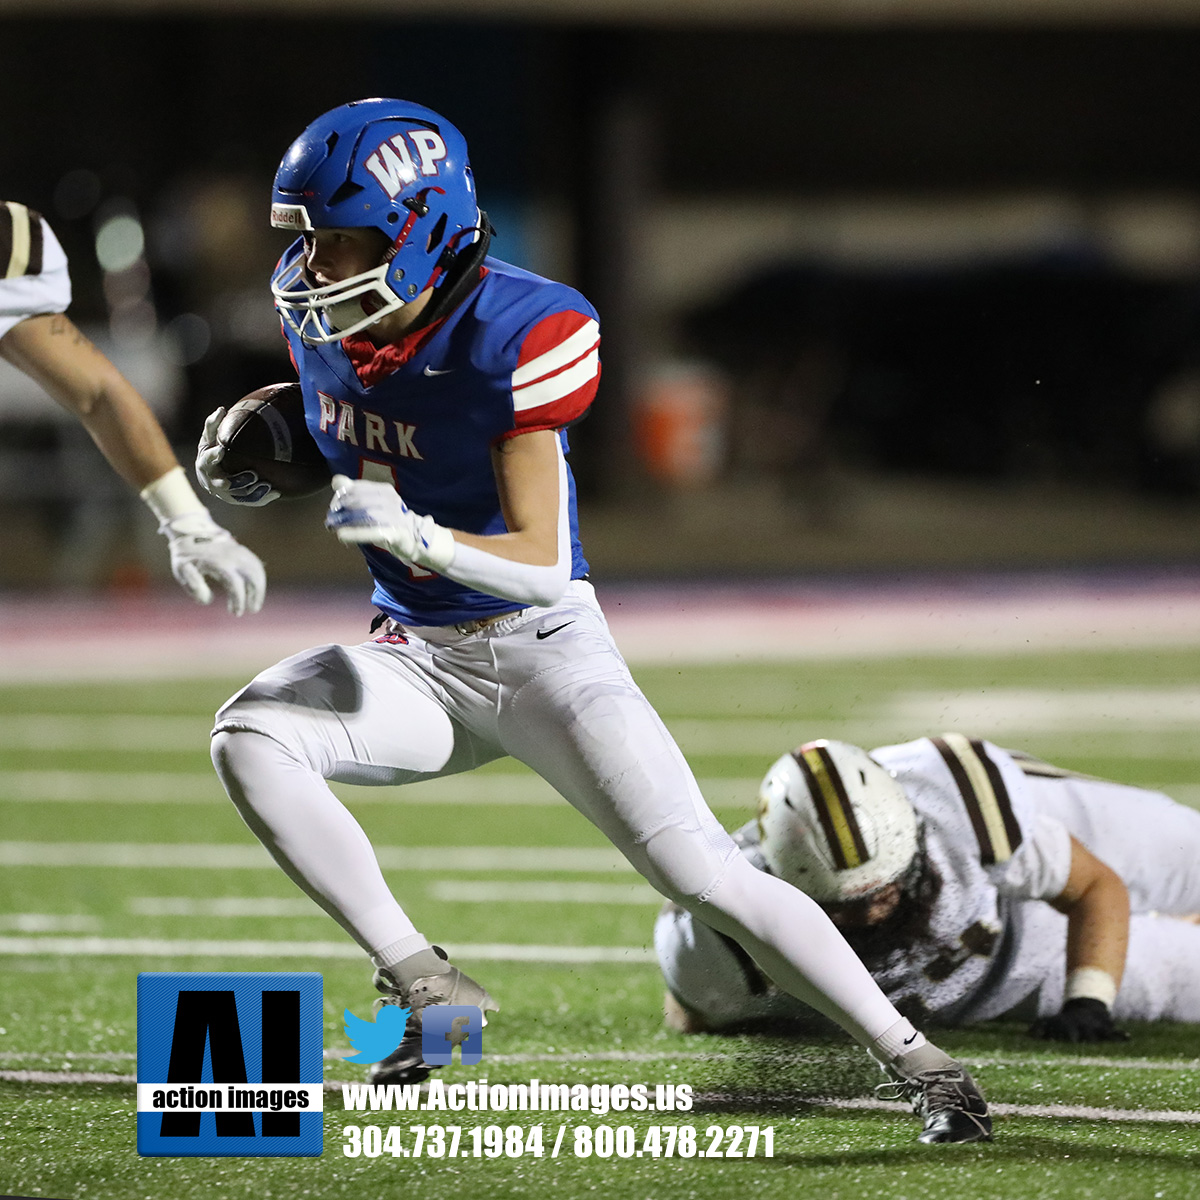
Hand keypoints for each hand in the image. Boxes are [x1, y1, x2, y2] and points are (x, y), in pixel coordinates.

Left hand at [161, 511, 266, 615]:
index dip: (239, 601)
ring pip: (257, 570)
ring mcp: (239, 551)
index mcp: (220, 563)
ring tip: (255, 602)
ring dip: (259, 587)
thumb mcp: (181, 569)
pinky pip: (256, 565)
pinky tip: (254, 589)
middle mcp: (233, 556)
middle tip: (252, 609)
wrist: (190, 529)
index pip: (236, 585)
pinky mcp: (241, 550)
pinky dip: (258, 578)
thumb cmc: (185, 554)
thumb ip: (194, 586)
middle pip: (254, 577)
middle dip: (256, 595)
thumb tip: (209, 599)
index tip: (236, 613)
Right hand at [195, 408, 279, 506]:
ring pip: (239, 497)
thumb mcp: (210, 437)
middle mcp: (213, 482)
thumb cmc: (211, 449)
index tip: (221, 449)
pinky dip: (263, 498)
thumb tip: (221, 409)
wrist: (211, 473)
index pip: (207, 461)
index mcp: (205, 464)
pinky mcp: (237, 500)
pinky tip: (277, 492)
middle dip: (239, 481)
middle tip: (254, 475)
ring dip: (253, 492)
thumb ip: (214, 425)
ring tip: (267, 484)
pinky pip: (250, 502)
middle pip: (225, 484)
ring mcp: (225, 493)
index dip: (213, 456)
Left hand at [325, 474, 453, 571]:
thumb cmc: (388, 520)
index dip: (340, 496)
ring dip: (345, 521)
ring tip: (334, 528)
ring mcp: (395, 516)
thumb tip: (337, 481)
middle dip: (340, 510)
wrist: (414, 538)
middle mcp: (391, 500)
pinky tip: (342, 536)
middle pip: (358, 500)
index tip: (334, 507)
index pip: (356, 487)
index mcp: (384, 490)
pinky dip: (355, 533)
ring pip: (364, 515)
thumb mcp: (373, 503)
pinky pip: (373, 531)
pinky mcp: (395, 533)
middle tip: (331, 520)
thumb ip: (356, 492)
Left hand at [1028, 997, 1129, 1042]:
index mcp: (1066, 1026)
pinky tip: (1128, 1038)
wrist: (1087, 1008)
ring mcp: (1094, 1028)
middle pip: (1078, 1032)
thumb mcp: (1052, 1022)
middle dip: (1075, 1035)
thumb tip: (1027, 1035)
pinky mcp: (1107, 1030)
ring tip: (1106, 1035)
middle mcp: (1080, 1027)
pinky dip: (1121, 1035)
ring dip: (1099, 1035)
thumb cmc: (1066, 1022)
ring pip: (1097, 1033)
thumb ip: (1040, 1028)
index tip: (1052, 1040)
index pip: (1059, 1030)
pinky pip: (1115, 1034)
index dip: (1055, 1034)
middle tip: (1074, 1040)